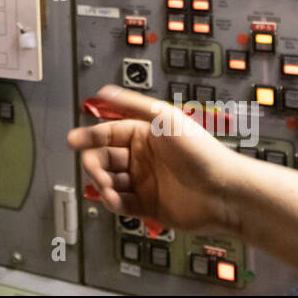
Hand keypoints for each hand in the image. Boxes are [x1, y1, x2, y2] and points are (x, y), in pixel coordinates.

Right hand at [66, 85, 243, 232]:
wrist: (225, 192)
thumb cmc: (202, 152)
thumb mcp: (166, 118)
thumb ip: (133, 105)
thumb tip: (105, 91)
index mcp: (145, 134)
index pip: (108, 133)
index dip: (89, 136)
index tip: (73, 140)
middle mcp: (143, 158)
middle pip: (104, 158)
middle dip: (94, 163)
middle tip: (93, 169)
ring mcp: (145, 182)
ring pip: (110, 181)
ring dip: (103, 184)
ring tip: (107, 188)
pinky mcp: (148, 206)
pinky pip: (121, 203)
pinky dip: (113, 202)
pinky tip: (113, 200)